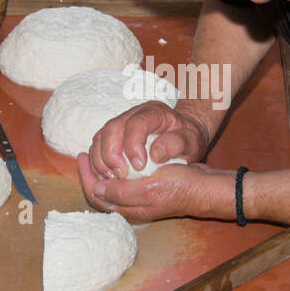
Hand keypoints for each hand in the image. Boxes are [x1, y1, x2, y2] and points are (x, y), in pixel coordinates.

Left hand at [78, 156, 231, 222]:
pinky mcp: (147, 191)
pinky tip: (117, 158)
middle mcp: (131, 207)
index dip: (87, 176)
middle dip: (91, 174)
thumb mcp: (150, 188)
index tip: (83, 156)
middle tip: (85, 154)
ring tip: (97, 154)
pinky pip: (122, 183)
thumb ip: (122, 192)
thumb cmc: (180, 187)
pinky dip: (115, 170)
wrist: (204, 187)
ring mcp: (139, 200)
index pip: (97, 195)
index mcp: (129, 210)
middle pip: (100, 193)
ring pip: (110, 187)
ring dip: (102, 171)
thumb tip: (98, 188)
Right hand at [86, 101, 212, 181]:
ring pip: (100, 137)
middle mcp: (133, 114)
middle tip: (121, 175)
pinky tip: (106, 177)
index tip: (139, 166)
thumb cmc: (188, 138)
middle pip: (111, 128)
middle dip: (111, 154)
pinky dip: (97, 162)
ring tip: (112, 178)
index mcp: (154, 112)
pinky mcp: (112, 136)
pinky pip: (97, 147)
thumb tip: (156, 154)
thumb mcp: (193, 141)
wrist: (183, 134)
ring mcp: (120, 124)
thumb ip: (178, 144)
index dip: (133, 145)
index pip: (136, 123)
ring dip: (101, 160)